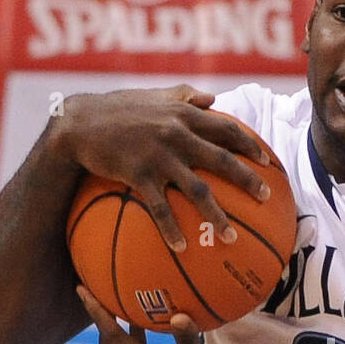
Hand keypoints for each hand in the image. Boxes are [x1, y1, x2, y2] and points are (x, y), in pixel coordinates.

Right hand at [51, 83, 269, 250]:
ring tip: (230, 237)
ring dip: (216, 215)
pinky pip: (160, 208)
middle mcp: (176, 133)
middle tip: (265, 198)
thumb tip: (213, 98)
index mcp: (183, 114)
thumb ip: (185, 96)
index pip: (226, 129)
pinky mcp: (139, 174)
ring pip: (197, 189)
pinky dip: (172, 228)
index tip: (266, 160)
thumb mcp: (153, 96)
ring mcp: (159, 155)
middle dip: (247, 180)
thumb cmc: (117, 109)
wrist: (79, 122)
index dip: (248, 144)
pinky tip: (182, 247)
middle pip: (221, 160)